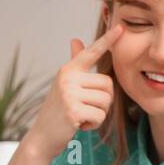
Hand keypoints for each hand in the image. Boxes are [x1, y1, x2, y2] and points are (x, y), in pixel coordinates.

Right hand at [21, 20, 123, 159]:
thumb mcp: (65, 84)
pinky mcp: (73, 110)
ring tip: (81, 116)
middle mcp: (68, 77)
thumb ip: (75, 64)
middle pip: (108, 84)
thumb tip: (76, 40)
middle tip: (85, 108)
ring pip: (106, 101)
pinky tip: (79, 125)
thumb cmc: (58, 111)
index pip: (92, 52)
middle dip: (103, 101)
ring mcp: (69, 93)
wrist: (42, 137)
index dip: (107, 40)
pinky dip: (94, 125)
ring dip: (99, 114)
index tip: (121, 27)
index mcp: (69, 70)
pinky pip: (100, 115)